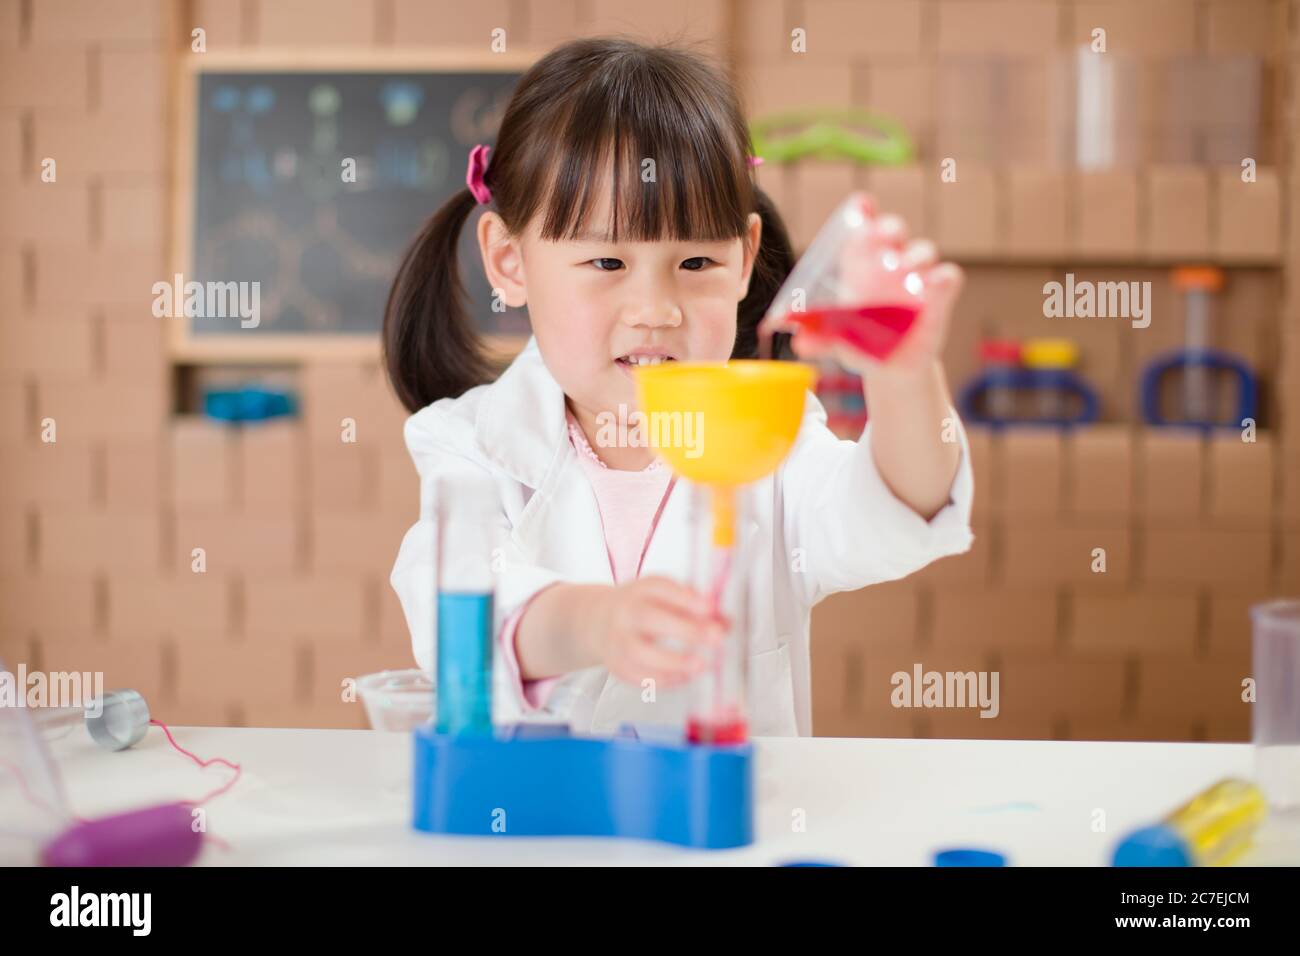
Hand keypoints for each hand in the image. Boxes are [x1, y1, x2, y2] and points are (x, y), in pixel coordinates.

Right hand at [585, 576, 725, 688]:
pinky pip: (638, 676)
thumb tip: (727, 623)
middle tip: (717, 638)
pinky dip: (664, 679)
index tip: (709, 608)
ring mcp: (617, 640)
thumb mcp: (668, 598)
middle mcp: (626, 612)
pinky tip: (685, 676)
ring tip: (701, 665)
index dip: (685, 598)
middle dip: (685, 630)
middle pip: (649, 619)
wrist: (600, 619)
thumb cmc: (645, 607)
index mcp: (641, 589)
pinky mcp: (617, 665)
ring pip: (639, 652)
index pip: (660, 587)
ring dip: (673, 661)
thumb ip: (698, 608)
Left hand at [790, 203, 963, 381]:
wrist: (889, 366)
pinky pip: (948, 280)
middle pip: (894, 231)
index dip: (864, 211)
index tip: (862, 205)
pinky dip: (944, 279)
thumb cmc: (860, 341)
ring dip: (915, 256)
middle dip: (889, 229)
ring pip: (922, 252)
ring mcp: (917, 279)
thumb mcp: (838, 340)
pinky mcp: (939, 299)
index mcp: (862, 263)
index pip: (865, 225)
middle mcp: (890, 263)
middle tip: (884, 238)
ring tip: (906, 269)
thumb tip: (800, 343)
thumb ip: (820, 338)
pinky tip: (938, 282)